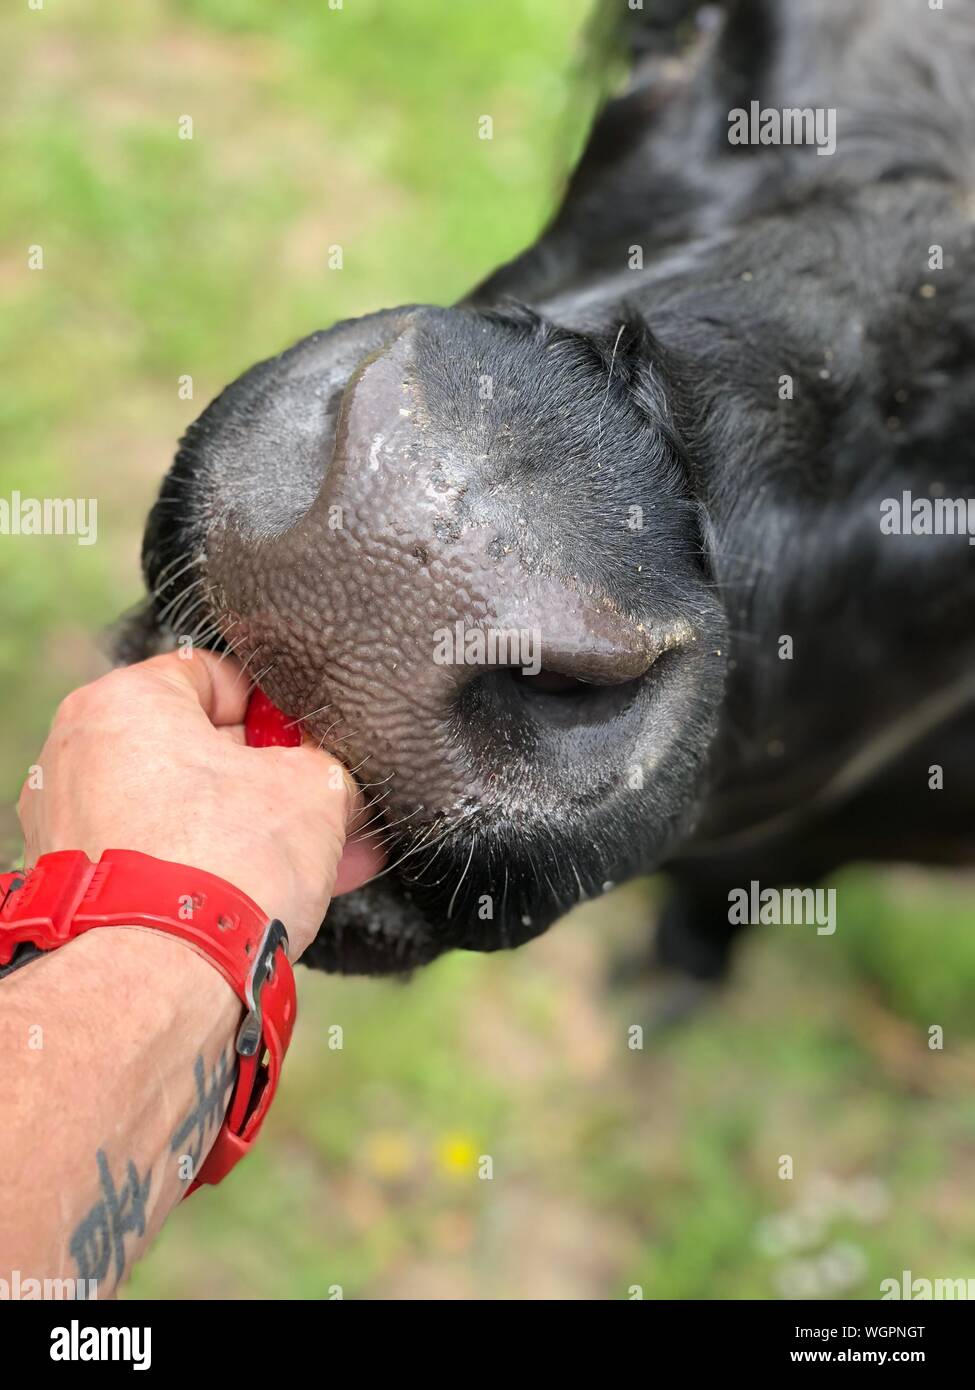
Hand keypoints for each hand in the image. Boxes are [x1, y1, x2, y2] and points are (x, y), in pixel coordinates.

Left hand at [17, 651, 381, 958]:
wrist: (162, 984)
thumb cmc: (223, 866)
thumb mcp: (316, 788)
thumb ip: (329, 764)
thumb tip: (336, 776)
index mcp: (123, 703)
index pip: (218, 675)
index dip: (281, 709)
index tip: (319, 741)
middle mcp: (81, 757)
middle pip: (203, 750)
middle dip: (278, 780)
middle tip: (335, 804)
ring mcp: (75, 828)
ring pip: (192, 813)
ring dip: (262, 832)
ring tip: (336, 857)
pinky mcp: (86, 891)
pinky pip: (171, 862)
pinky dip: (225, 871)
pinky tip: (294, 893)